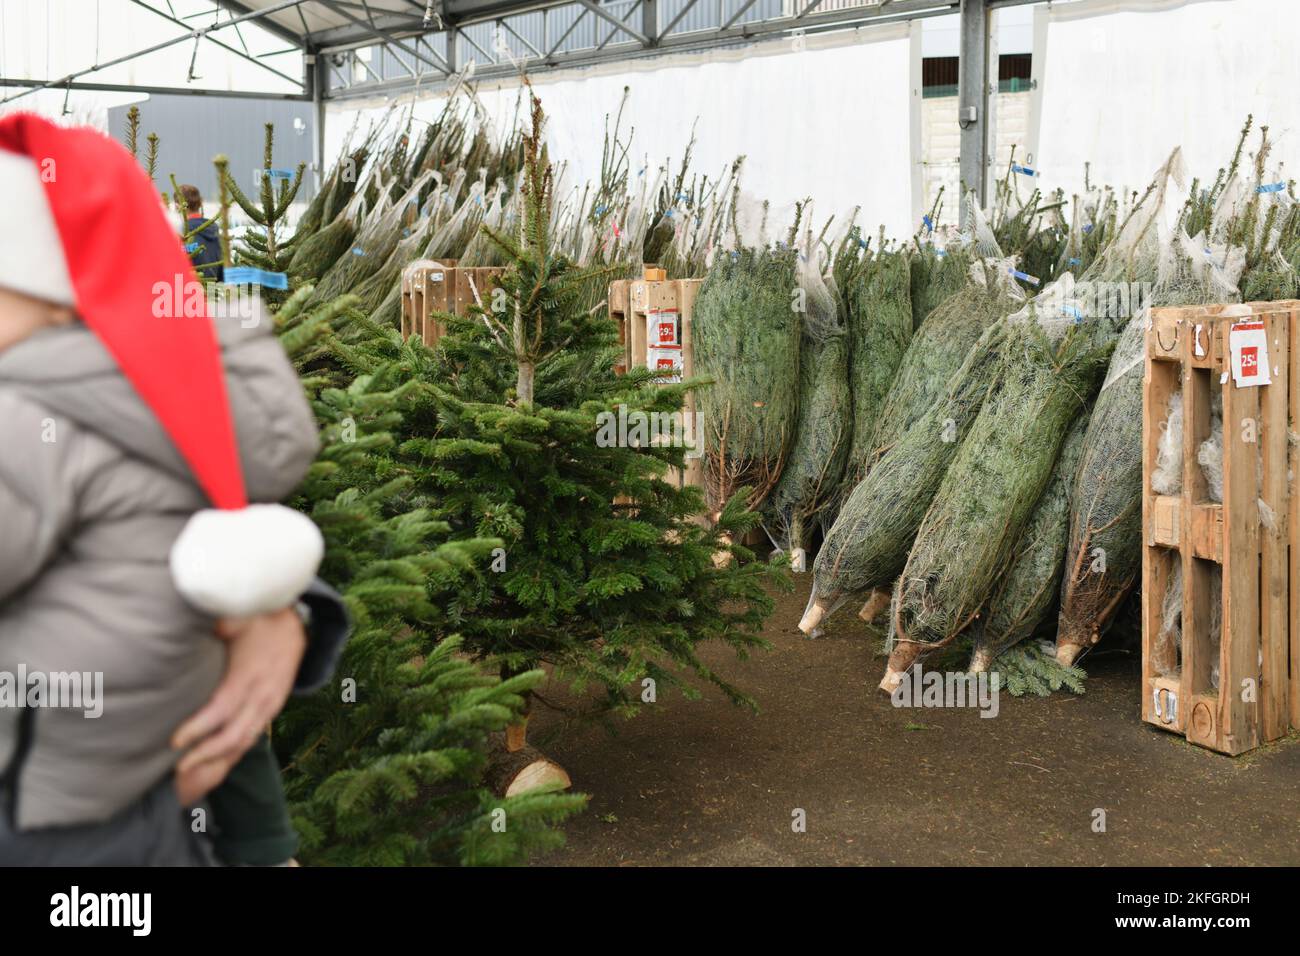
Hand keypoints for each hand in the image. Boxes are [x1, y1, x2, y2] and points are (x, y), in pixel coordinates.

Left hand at [171, 607, 306, 804]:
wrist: (293, 624)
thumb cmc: (257, 620)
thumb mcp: (237, 617)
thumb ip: (215, 624)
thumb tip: (185, 625)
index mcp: (250, 674)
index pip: (222, 708)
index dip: (199, 728)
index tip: (174, 741)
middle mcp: (263, 694)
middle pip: (234, 735)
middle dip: (205, 754)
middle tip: (177, 766)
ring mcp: (271, 704)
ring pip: (246, 741)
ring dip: (219, 759)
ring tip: (192, 771)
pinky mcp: (273, 708)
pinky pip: (254, 737)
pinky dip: (234, 753)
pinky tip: (216, 762)